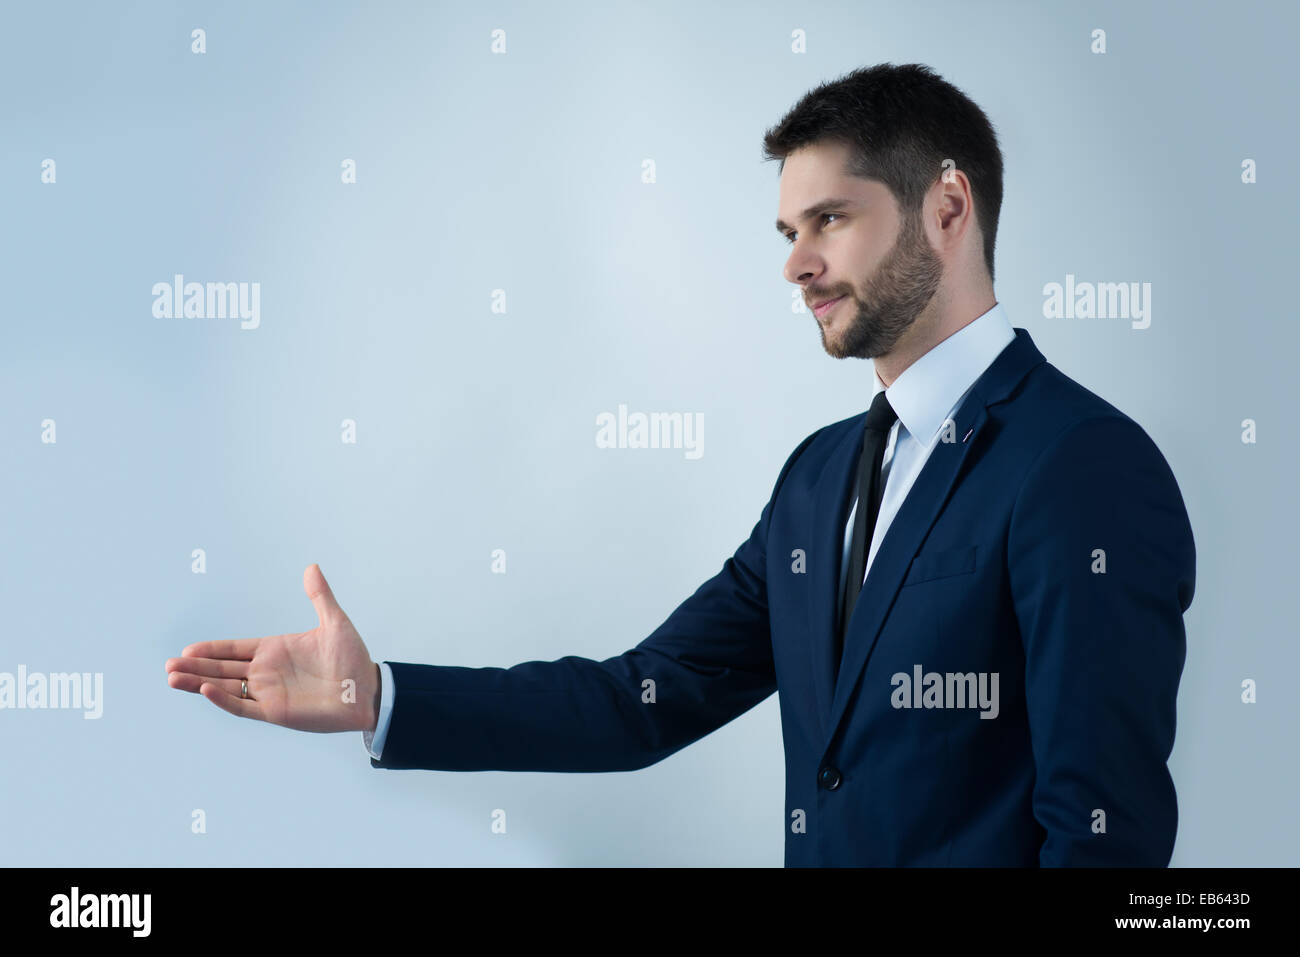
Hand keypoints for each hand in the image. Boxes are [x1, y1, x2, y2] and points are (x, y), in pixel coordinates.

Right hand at [165, 564, 380, 732]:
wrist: (369, 691)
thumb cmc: (353, 659)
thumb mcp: (334, 622)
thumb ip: (319, 596)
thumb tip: (311, 567)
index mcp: (275, 650)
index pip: (234, 649)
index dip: (211, 650)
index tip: (188, 649)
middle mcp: (267, 672)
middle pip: (222, 670)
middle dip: (195, 668)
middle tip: (168, 666)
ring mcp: (269, 693)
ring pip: (225, 688)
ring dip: (199, 683)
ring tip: (172, 679)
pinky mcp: (276, 712)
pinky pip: (243, 706)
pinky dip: (224, 699)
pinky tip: (206, 690)